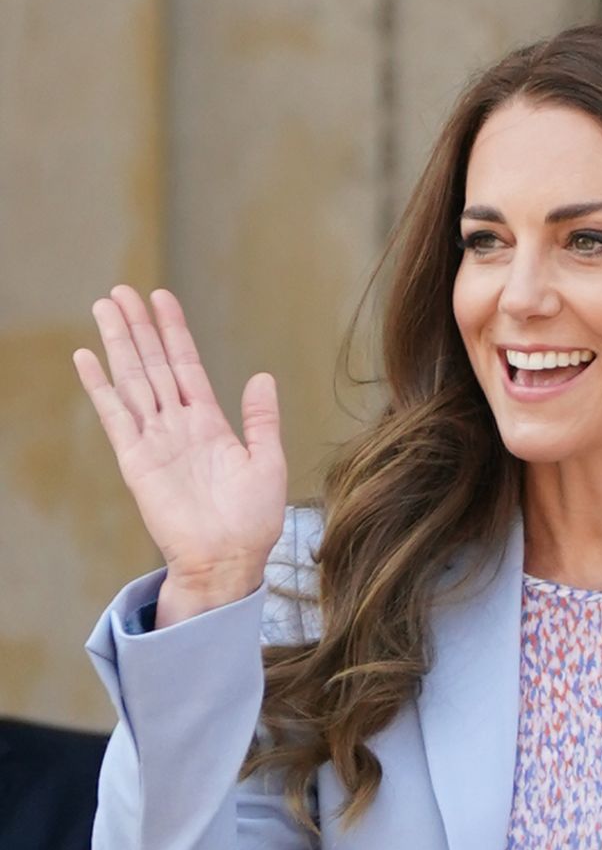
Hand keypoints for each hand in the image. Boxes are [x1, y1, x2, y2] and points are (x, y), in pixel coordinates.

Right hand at [73, 287, 287, 626]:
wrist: (229, 558)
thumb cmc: (252, 518)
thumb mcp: (267, 460)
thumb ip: (261, 419)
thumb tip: (261, 377)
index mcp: (210, 423)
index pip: (186, 365)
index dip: (174, 331)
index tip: (161, 298)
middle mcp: (178, 426)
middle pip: (154, 364)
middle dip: (139, 328)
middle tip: (121, 291)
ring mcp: (154, 440)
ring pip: (133, 380)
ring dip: (119, 344)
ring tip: (104, 308)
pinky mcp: (136, 460)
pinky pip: (115, 416)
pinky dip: (100, 387)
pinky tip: (87, 358)